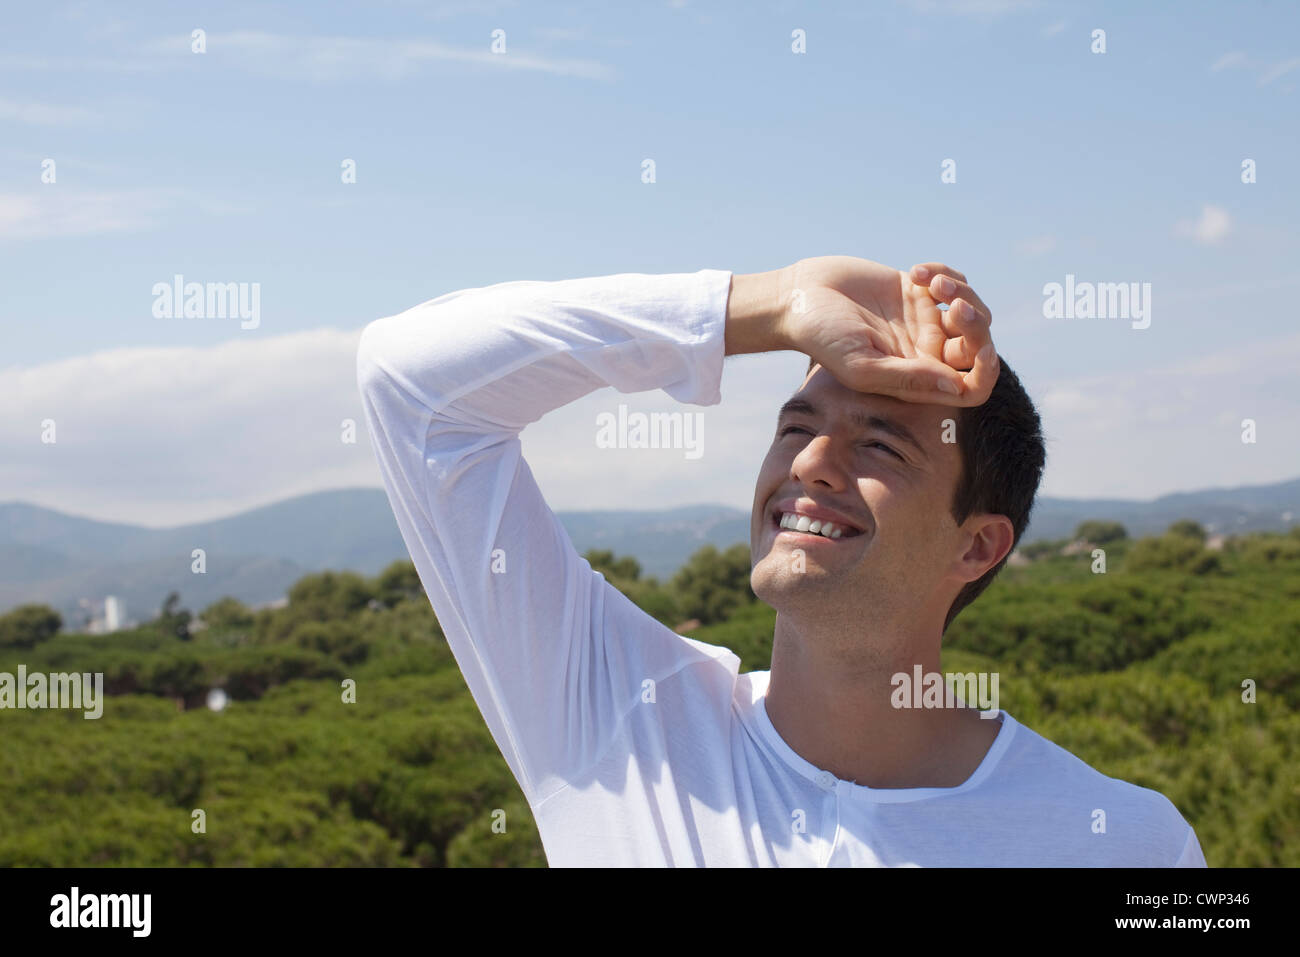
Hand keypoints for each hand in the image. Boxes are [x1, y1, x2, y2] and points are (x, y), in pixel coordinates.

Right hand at [778, 255, 998, 405]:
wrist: (799, 297)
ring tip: (930, 281)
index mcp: (916, 378)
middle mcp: (925, 352)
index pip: (970, 386)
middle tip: (951, 305)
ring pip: (973, 312)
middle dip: (976, 325)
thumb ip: (907, 378)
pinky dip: (946, 273)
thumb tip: (956, 387)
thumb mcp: (861, 366)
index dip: (986, 373)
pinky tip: (918, 271)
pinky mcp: (917, 290)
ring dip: (963, 293)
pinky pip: (954, 282)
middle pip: (979, 347)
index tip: (981, 351)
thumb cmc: (822, 338)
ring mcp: (923, 320)